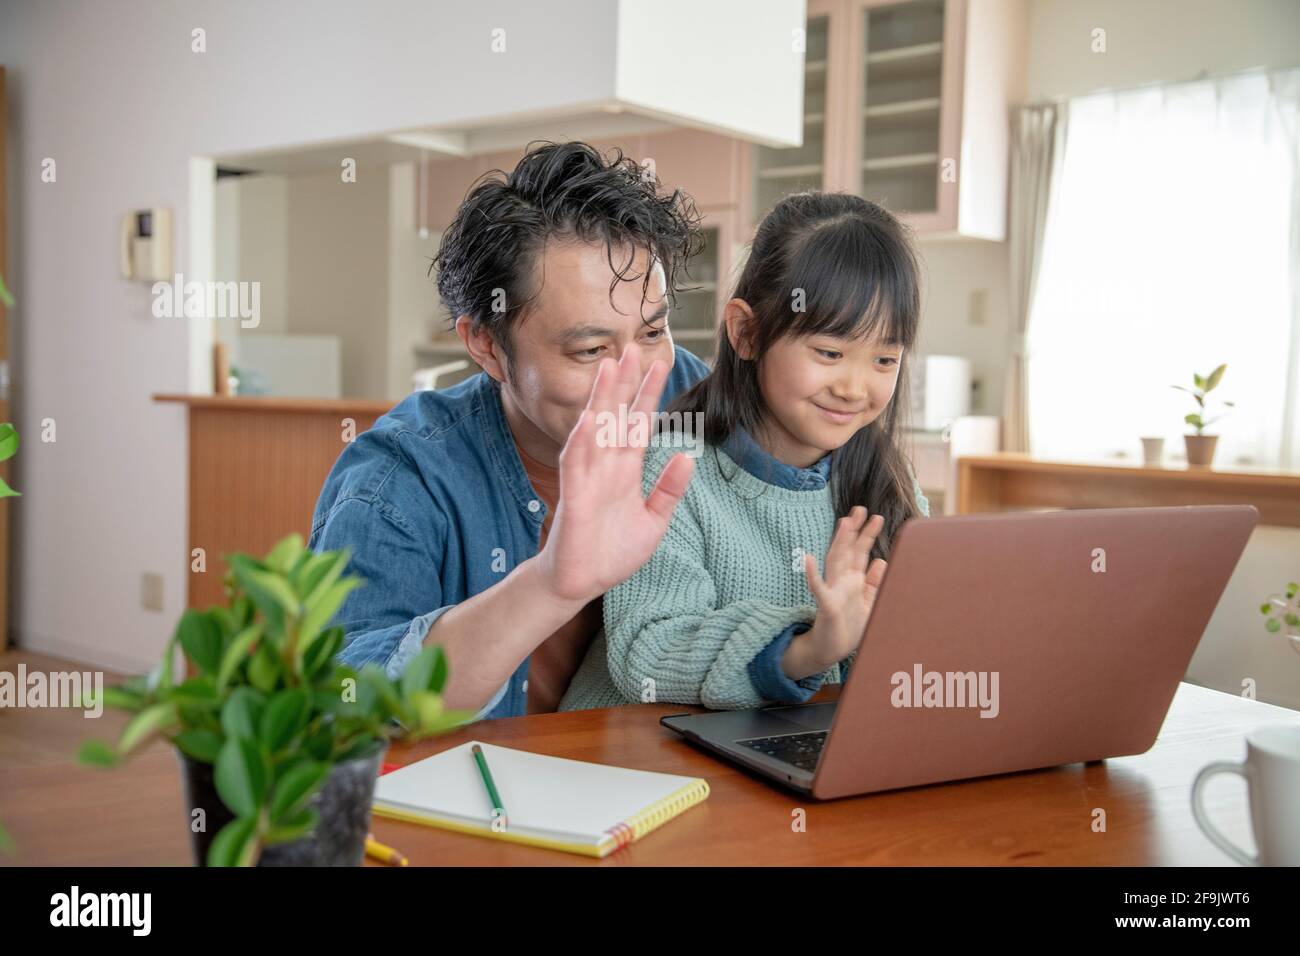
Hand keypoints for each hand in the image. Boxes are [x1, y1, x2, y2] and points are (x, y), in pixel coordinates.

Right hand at [536, 343, 695, 604]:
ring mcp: (588, 478)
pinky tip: (591, 418)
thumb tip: (688, 456)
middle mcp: (606, 466)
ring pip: (595, 429)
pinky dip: (584, 441)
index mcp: (626, 469)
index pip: (638, 423)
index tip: (659, 364)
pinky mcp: (574, 496)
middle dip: (625, 383)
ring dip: (601, 399)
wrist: (582, 582)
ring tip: (610, 368)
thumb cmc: (613, 552)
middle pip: (616, 415)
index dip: (648, 394)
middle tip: (633, 348)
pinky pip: (577, 463)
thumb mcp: (654, 520)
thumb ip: (668, 490)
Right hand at [785, 506, 887, 679]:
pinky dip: (812, 574)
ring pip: (835, 562)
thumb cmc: (849, 626)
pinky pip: (818, 588)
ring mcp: (832, 591)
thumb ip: (874, 582)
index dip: (866, 535)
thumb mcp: (868, 602)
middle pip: (848, 551)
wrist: (831, 649)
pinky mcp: (826, 605)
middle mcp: (841, 581)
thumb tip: (881, 561)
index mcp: (852, 580)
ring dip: (839, 542)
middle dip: (855, 530)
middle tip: (861, 509)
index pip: (859, 553)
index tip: (875, 517)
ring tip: (844, 523)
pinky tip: (808, 559)